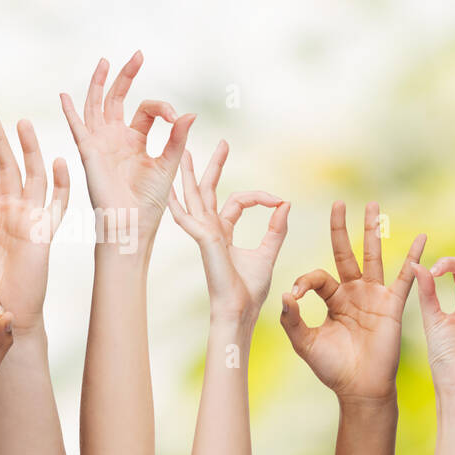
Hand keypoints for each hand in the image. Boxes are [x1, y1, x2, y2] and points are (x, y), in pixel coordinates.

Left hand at [0, 109, 68, 331]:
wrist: (2, 314)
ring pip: (33, 177)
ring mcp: (30, 220)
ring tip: (23, 123)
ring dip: (29, 150)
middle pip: (6, 168)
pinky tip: (60, 161)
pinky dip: (61, 185)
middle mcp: (11, 213)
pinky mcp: (44, 233)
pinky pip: (58, 206)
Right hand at [60, 51, 193, 250]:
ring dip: (100, 83)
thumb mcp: (168, 163)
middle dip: (127, 76)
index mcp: (136, 140)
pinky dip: (70, 112)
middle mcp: (116, 138)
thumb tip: (190, 113)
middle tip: (138, 55)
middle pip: (118, 99)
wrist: (132, 225)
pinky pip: (77, 128)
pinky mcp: (90, 152)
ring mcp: (101, 143)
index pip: (147, 110)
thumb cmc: (150, 202)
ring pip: (96, 105)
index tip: (175, 118)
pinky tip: (64, 96)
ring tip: (106, 61)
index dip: (162, 108)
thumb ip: (177, 138)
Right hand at [167, 140, 288, 321]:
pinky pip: (187, 217)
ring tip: (185, 150)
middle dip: (214, 166)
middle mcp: (210, 230)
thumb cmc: (249, 290)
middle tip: (223, 143)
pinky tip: (169, 189)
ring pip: (194, 196)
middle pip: (208, 191)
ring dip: (189, 173)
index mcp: (223, 232)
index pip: (237, 202)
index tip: (278, 200)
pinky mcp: (204, 240)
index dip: (259, 198)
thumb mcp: (267, 253)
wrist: (239, 311)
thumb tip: (285, 204)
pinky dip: (177, 203)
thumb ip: (275, 229)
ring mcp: (203, 234)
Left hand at [280, 201, 425, 403]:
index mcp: (332, 299)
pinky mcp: (392, 305)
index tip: (296, 294)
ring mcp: (374, 296)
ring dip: (373, 231)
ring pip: (373, 257)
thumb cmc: (332, 367)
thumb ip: (292, 319)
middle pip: (346, 253)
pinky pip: (404, 278)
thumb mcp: (304, 342)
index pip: (318, 276)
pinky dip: (413, 258)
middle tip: (339, 202)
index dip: (305, 281)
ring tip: (373, 205)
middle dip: (342, 228)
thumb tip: (285, 294)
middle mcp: (353, 292)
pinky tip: (420, 237)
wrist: (359, 388)